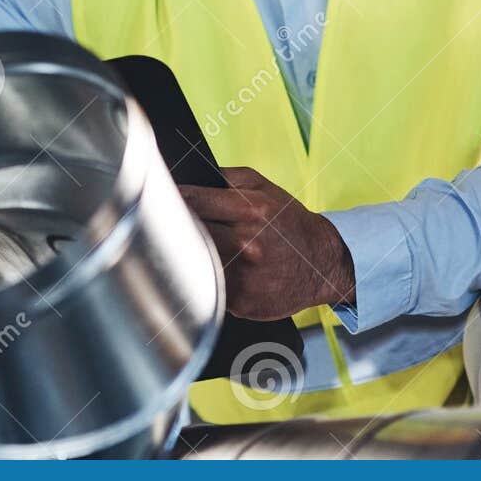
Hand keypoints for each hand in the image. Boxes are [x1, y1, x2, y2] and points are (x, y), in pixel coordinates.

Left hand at [178, 166, 356, 319]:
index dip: (170, 200)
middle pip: (187, 233)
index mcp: (250, 210)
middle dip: (173, 228)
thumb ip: (224, 177)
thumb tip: (185, 177)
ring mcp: (244, 276)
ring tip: (188, 249)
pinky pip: (207, 288)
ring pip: (193, 263)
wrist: (322, 262)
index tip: (158, 200)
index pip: (192, 201)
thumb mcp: (263, 187)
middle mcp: (247, 243)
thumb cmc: (289, 222)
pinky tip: (211, 271)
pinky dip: (203, 279)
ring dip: (185, 255)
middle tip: (164, 225)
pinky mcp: (242, 302)